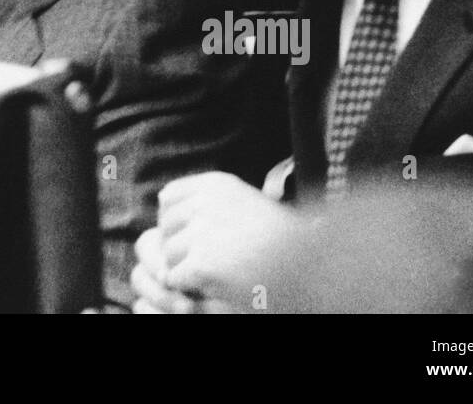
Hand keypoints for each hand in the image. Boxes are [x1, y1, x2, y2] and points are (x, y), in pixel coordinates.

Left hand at [131, 172, 298, 312]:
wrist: (312, 270)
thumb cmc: (284, 243)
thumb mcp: (245, 205)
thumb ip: (208, 201)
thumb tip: (160, 200)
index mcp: (216, 184)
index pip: (169, 197)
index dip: (175, 221)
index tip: (193, 238)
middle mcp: (205, 202)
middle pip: (165, 227)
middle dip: (178, 247)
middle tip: (206, 263)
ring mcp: (202, 233)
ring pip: (168, 254)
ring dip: (185, 269)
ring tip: (217, 275)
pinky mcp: (202, 263)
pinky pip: (176, 277)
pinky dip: (190, 287)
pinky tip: (215, 287)